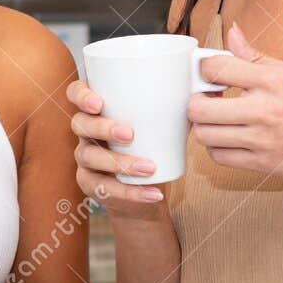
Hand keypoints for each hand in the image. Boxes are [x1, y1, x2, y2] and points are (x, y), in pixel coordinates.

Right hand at [65, 78, 167, 218]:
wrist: (149, 185)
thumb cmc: (155, 142)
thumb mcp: (166, 121)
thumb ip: (178, 103)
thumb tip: (206, 88)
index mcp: (97, 108)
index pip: (76, 93)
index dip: (82, 95)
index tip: (99, 102)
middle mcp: (85, 131)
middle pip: (81, 124)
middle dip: (103, 128)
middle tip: (130, 134)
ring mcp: (85, 157)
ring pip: (90, 156)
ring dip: (119, 162)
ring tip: (149, 168)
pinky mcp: (90, 183)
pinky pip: (104, 188)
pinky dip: (131, 192)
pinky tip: (153, 193)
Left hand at [189, 22, 282, 181]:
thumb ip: (256, 57)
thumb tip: (232, 33)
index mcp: (273, 81)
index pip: (216, 68)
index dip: (205, 68)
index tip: (210, 72)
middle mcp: (265, 111)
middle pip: (199, 108)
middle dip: (196, 100)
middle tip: (206, 97)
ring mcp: (262, 140)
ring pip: (205, 135)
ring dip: (204, 125)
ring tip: (217, 117)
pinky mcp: (263, 164)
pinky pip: (220, 157)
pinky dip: (216, 147)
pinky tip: (228, 137)